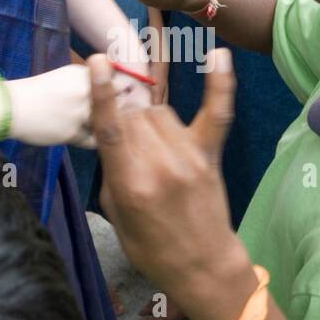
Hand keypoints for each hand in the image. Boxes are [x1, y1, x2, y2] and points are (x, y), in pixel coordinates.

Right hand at [7, 64, 145, 147]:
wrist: (11, 108)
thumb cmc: (37, 92)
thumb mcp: (65, 77)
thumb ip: (88, 82)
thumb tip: (115, 87)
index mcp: (83, 74)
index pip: (116, 79)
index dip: (124, 89)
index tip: (127, 95)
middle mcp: (84, 91)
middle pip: (118, 100)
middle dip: (124, 106)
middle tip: (124, 115)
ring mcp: (80, 113)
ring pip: (108, 121)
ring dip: (111, 125)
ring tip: (112, 130)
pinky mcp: (72, 133)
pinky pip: (93, 140)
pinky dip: (95, 141)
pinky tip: (93, 140)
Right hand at [89, 50, 257, 319]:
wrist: (202, 265)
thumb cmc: (150, 245)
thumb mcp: (115, 212)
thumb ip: (112, 168)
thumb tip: (111, 131)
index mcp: (131, 183)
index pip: (112, 129)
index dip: (103, 93)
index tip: (98, 61)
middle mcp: (160, 164)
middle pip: (133, 116)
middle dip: (122, 119)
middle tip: (123, 140)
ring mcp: (189, 156)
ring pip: (159, 111)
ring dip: (146, 117)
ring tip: (148, 147)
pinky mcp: (210, 154)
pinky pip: (217, 112)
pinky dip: (219, 83)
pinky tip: (220, 54)